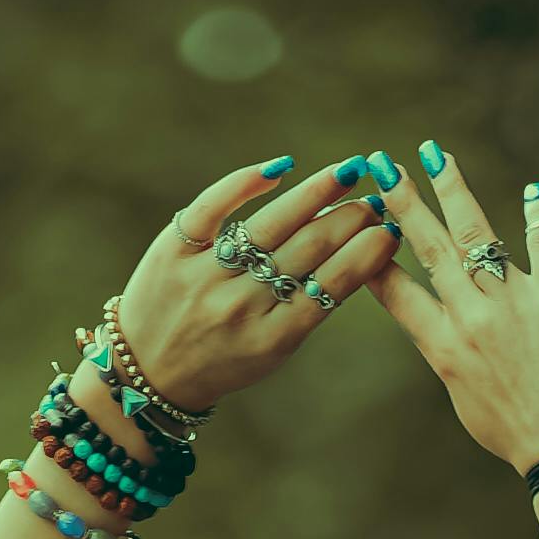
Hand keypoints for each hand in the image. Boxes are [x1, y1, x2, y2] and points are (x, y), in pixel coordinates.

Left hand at [94, 156, 402, 413]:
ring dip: (316, 193)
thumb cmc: (222, 358)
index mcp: (269, 340)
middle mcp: (239, 307)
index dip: (365, 255)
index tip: (391, 229)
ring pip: (271, 225)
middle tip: (377, 198)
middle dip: (350, 220)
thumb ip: (308, 308)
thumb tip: (359, 251)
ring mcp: (205, 276)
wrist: (146, 372)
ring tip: (348, 172)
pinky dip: (248, 181)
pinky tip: (281, 167)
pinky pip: (215, 205)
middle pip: (307, 251)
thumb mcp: (270, 351)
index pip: (330, 288)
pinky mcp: (174, 248)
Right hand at [374, 144, 538, 475]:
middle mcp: (473, 317)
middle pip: (430, 246)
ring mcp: (516, 302)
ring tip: (435, 154)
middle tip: (383, 162)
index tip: (361, 220)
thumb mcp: (468, 400)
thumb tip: (442, 332)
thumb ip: (452, 357)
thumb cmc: (519, 437)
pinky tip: (536, 193)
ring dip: (454, 188)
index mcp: (445, 348)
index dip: (376, 253)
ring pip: (476, 232)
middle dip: (403, 200)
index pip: (397, 291)